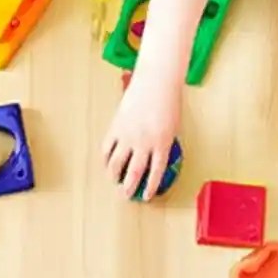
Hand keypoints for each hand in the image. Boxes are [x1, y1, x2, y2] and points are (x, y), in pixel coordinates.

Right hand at [102, 71, 180, 200]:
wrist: (156, 82)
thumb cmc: (168, 101)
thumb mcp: (172, 128)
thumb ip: (163, 145)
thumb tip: (154, 159)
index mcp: (162, 145)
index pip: (155, 173)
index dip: (150, 187)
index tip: (146, 196)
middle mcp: (144, 144)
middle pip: (133, 173)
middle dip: (128, 188)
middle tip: (125, 195)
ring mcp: (128, 136)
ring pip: (116, 164)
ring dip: (113, 175)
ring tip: (113, 180)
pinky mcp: (116, 127)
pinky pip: (107, 149)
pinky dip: (106, 158)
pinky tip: (107, 162)